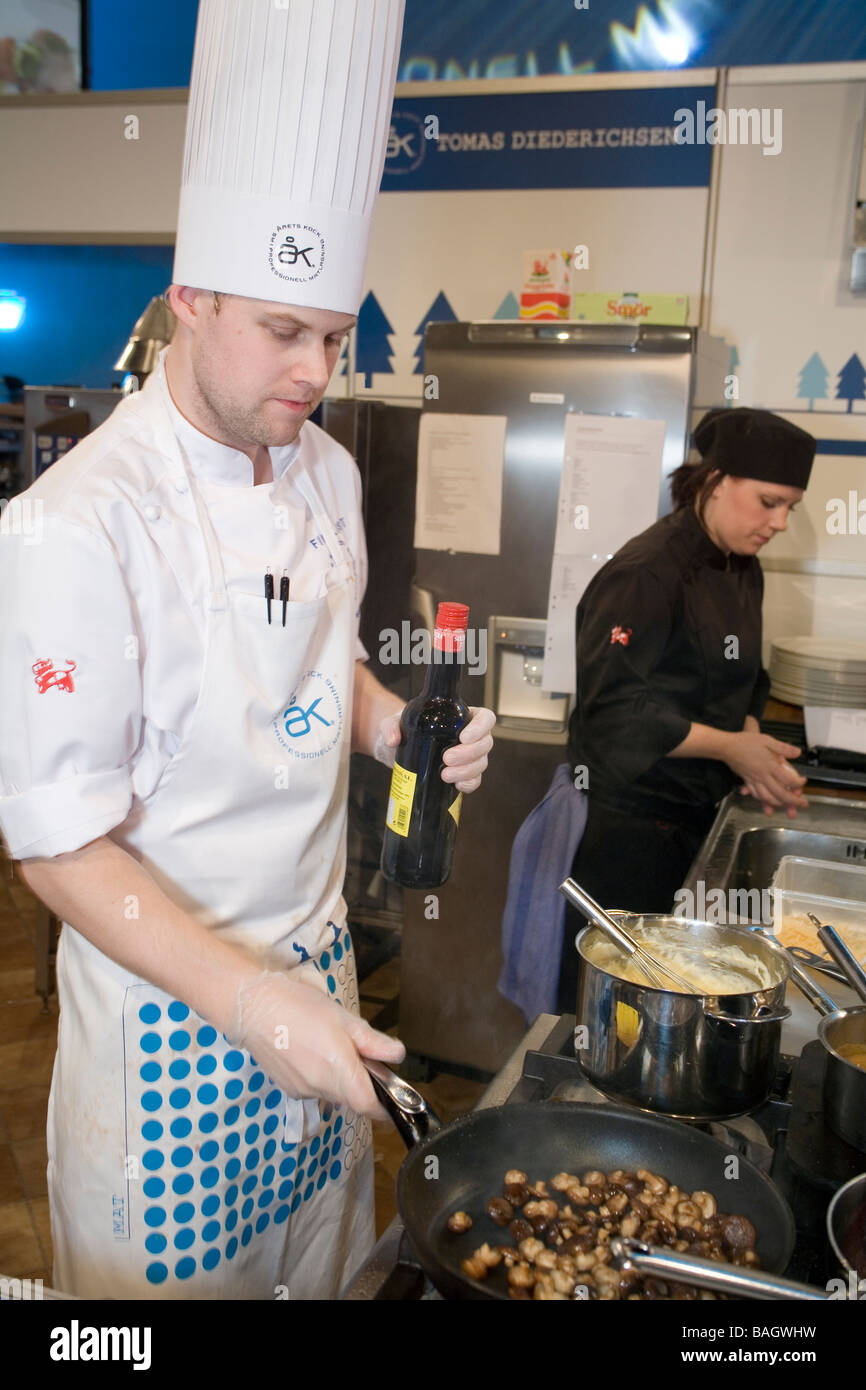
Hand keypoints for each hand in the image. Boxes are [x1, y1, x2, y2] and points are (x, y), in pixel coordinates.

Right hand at [231, 970, 405, 1120]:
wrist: (254, 1008)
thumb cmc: (301, 1007)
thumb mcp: (344, 1018)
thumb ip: (372, 1042)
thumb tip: (398, 1056)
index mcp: (339, 1070)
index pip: (367, 1106)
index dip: (384, 1107)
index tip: (392, 1098)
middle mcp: (320, 1088)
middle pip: (351, 1099)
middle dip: (361, 1084)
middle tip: (360, 1055)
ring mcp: (302, 1091)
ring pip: (332, 1094)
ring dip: (340, 1080)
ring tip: (330, 1048)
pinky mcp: (288, 1088)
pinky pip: (314, 1090)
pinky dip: (320, 1077)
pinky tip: (311, 1053)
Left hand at [376, 705, 495, 792]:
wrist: (401, 750)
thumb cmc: (405, 729)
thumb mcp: (395, 722)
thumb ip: (390, 726)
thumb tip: (393, 740)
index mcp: (462, 717)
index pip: (485, 718)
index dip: (480, 727)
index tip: (463, 737)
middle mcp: (472, 736)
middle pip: (486, 743)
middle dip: (469, 753)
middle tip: (446, 758)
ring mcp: (470, 757)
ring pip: (481, 763)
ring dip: (467, 771)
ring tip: (444, 774)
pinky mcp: (464, 774)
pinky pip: (475, 780)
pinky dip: (469, 784)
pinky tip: (457, 786)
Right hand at [724, 732, 807, 816]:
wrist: (727, 747)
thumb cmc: (746, 742)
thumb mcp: (767, 740)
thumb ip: (783, 748)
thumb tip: (797, 752)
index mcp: (770, 765)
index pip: (788, 780)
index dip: (798, 783)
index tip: (803, 781)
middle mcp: (762, 776)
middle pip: (780, 793)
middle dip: (793, 801)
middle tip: (802, 804)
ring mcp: (754, 780)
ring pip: (768, 798)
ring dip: (779, 804)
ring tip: (787, 805)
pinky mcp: (747, 782)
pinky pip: (756, 795)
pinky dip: (764, 801)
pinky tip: (768, 802)